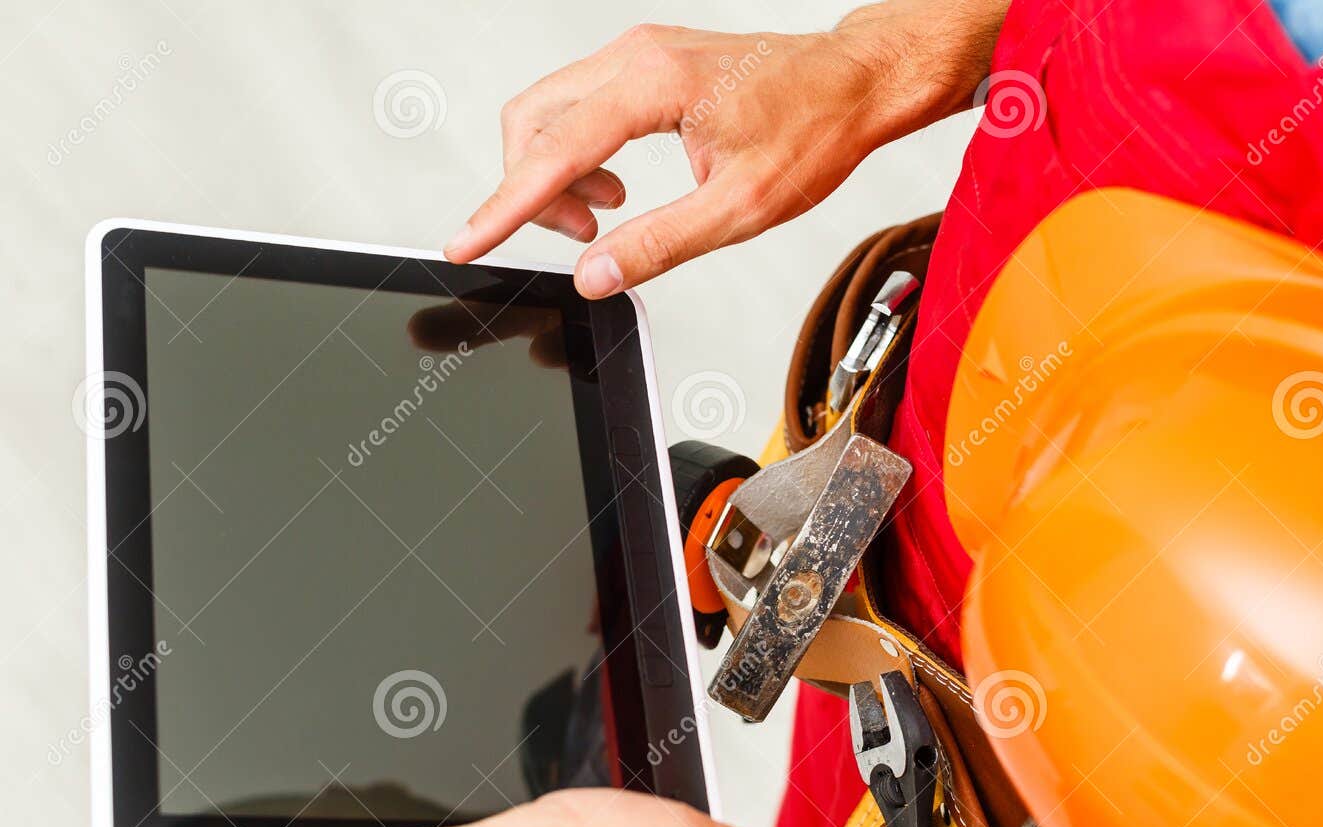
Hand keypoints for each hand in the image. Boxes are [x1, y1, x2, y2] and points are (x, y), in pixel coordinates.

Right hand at [444, 3, 1007, 297]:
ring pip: (549, 113)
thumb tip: (596, 275)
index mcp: (653, 87)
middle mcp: (635, 58)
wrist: (856, 84)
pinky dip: (579, 155)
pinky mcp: (645, 65)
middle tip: (579, 240)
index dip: (504, 206)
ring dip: (557, 175)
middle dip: (532, 190)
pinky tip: (617, 191)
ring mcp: (637, 56)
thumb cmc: (813, 130)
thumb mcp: (740, 207)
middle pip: (532, 122)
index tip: (466, 242)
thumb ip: (659, 244)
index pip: (553, 152)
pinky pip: (580, 107)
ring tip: (602, 220)